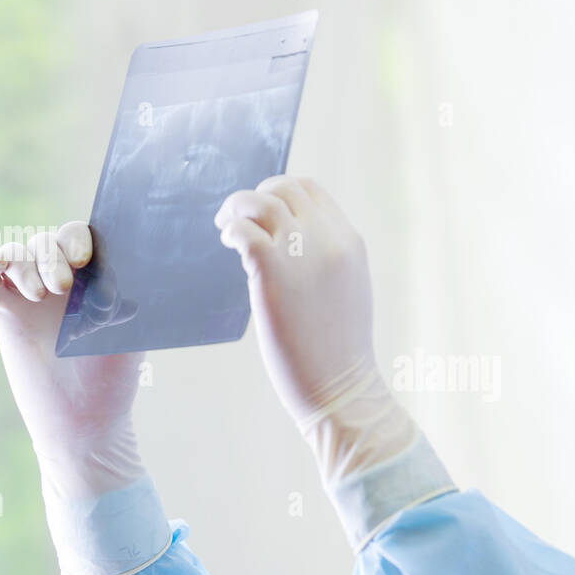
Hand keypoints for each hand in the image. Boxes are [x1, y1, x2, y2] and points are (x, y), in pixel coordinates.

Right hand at [0, 221, 143, 497]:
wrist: (85, 422)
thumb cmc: (111, 379)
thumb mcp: (127, 331)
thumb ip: (122, 293)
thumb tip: (128, 258)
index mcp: (93, 281)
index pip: (81, 239)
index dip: (79, 239)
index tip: (85, 259)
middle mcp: (60, 282)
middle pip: (47, 240)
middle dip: (52, 253)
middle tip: (61, 287)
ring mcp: (28, 295)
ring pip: (17, 251)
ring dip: (26, 263)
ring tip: (40, 296)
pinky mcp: (2, 312)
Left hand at [213, 176, 374, 424]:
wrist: (342, 387)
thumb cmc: (339, 350)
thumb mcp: (347, 290)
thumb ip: (327, 259)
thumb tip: (290, 242)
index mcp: (350, 242)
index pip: (310, 190)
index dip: (280, 194)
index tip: (264, 216)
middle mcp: (328, 240)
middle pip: (283, 187)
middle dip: (255, 197)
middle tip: (237, 220)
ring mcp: (302, 254)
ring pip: (260, 201)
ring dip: (236, 209)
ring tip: (225, 230)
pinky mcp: (274, 272)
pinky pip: (243, 231)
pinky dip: (231, 231)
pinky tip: (228, 245)